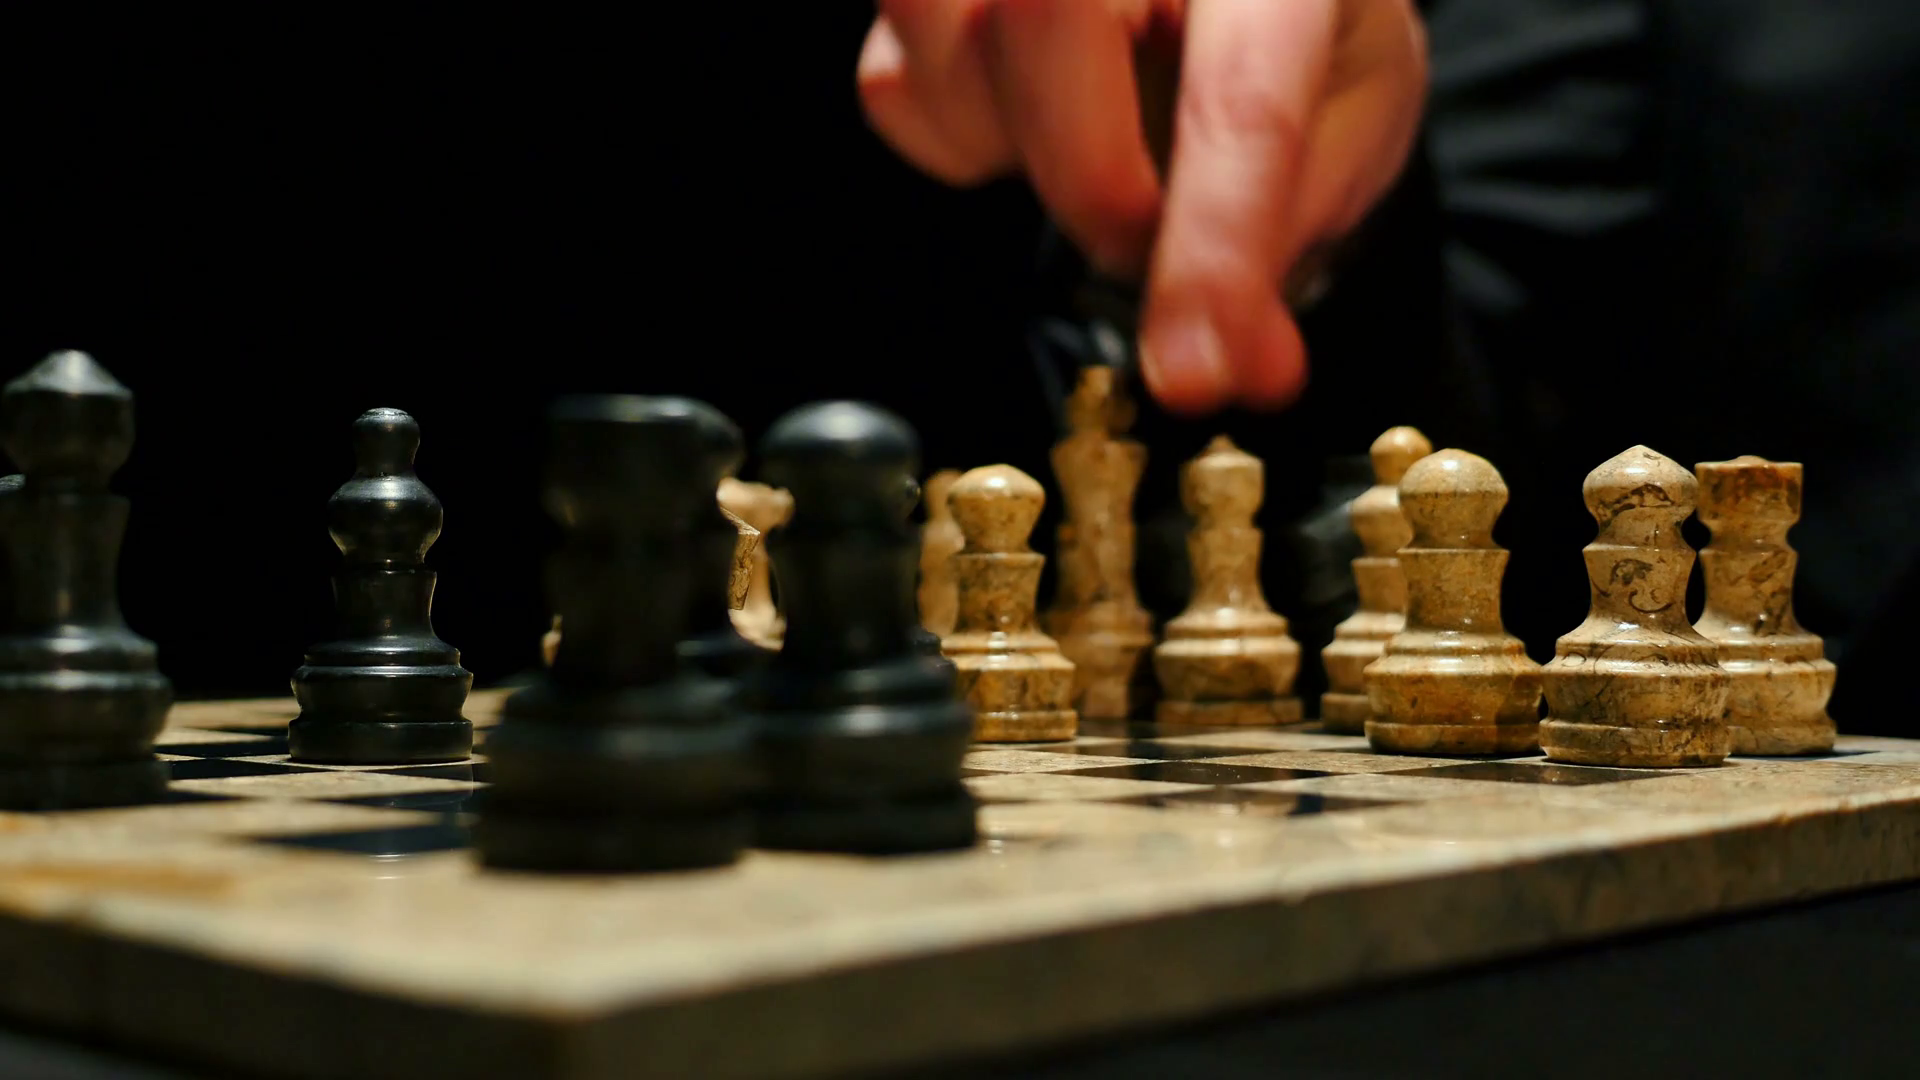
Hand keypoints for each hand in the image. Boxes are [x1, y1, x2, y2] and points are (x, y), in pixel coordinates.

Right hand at [857, 0, 1427, 413]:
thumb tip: (1242, 365)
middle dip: (1089, 180)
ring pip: (946, 47)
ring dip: (1021, 153)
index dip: (1211, 249)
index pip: (1237, 101)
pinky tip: (1039, 120)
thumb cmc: (1298, 14)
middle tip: (1145, 244)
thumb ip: (1295, 224)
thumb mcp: (1351, 107)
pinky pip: (899, 89)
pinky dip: (963, 140)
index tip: (1194, 372)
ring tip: (1101, 149)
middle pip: (1043, 17)